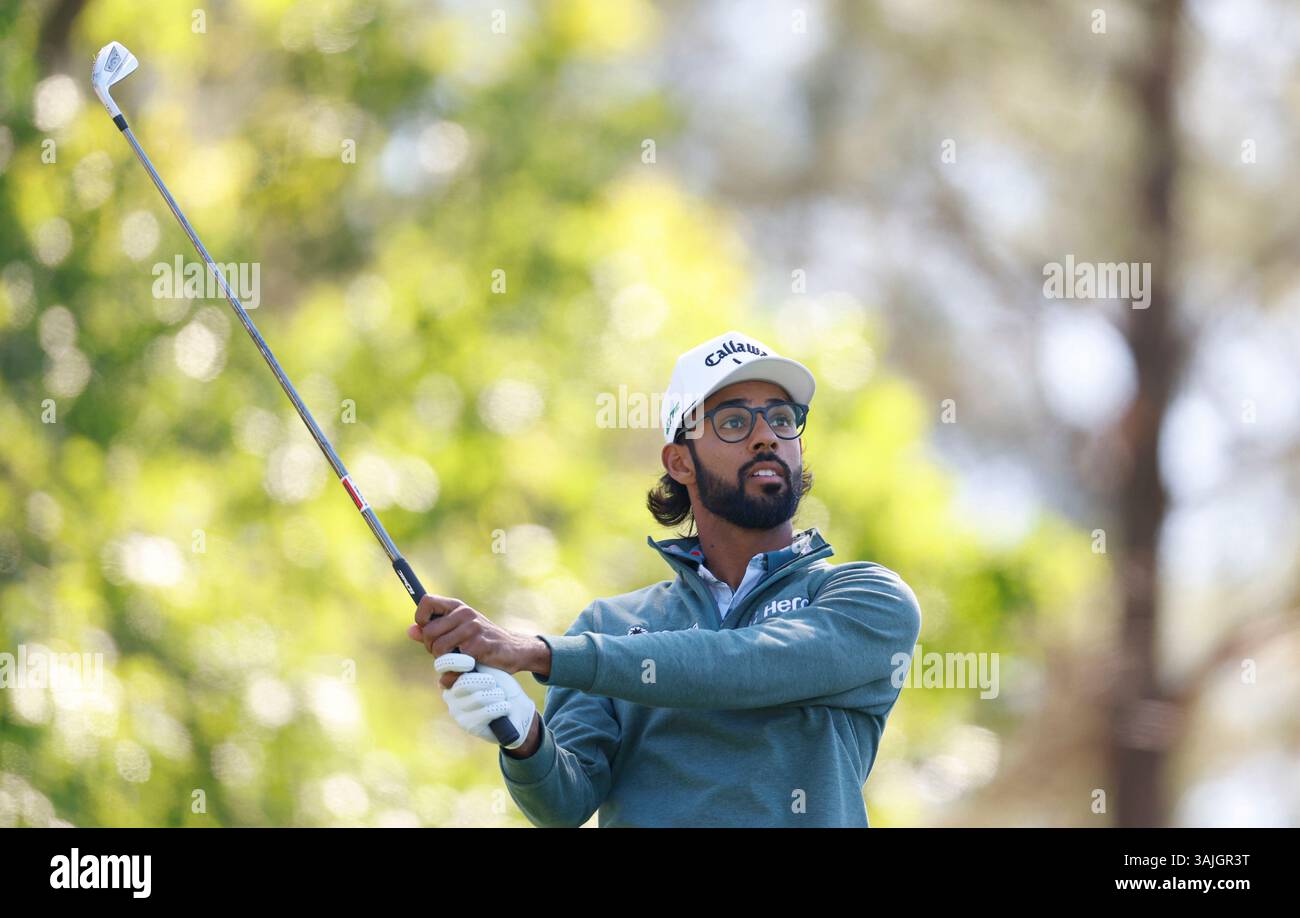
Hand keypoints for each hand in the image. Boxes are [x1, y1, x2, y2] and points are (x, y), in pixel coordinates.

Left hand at [405, 594, 549, 680]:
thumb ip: (434, 631)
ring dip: (444, 664)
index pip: (426, 602)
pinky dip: (454, 675)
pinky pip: (454, 663)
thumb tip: (411, 631)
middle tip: (447, 655)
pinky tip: (465, 673)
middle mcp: (464, 613)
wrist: (514, 650)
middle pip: (429, 633)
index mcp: (457, 607)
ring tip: (457, 665)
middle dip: (432, 650)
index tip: (429, 633)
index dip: (421, 619)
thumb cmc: (482, 642)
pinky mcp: (479, 645)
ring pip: (439, 649)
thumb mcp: (458, 632)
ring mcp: (472, 628)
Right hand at [435, 653, 535, 749]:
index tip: (471, 662)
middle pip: (464, 683)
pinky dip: (501, 707)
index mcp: (452, 676)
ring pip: (478, 697)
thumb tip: (462, 650)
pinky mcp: (469, 726)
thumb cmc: (502, 686)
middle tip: (495, 685)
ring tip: (501, 697)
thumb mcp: (490, 669)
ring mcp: (457, 712)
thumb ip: (475, 660)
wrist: (518, 711)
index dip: (454, 662)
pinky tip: (505, 708)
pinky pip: (487, 712)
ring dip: (497, 695)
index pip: (442, 665)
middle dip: (487, 681)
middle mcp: (449, 695)